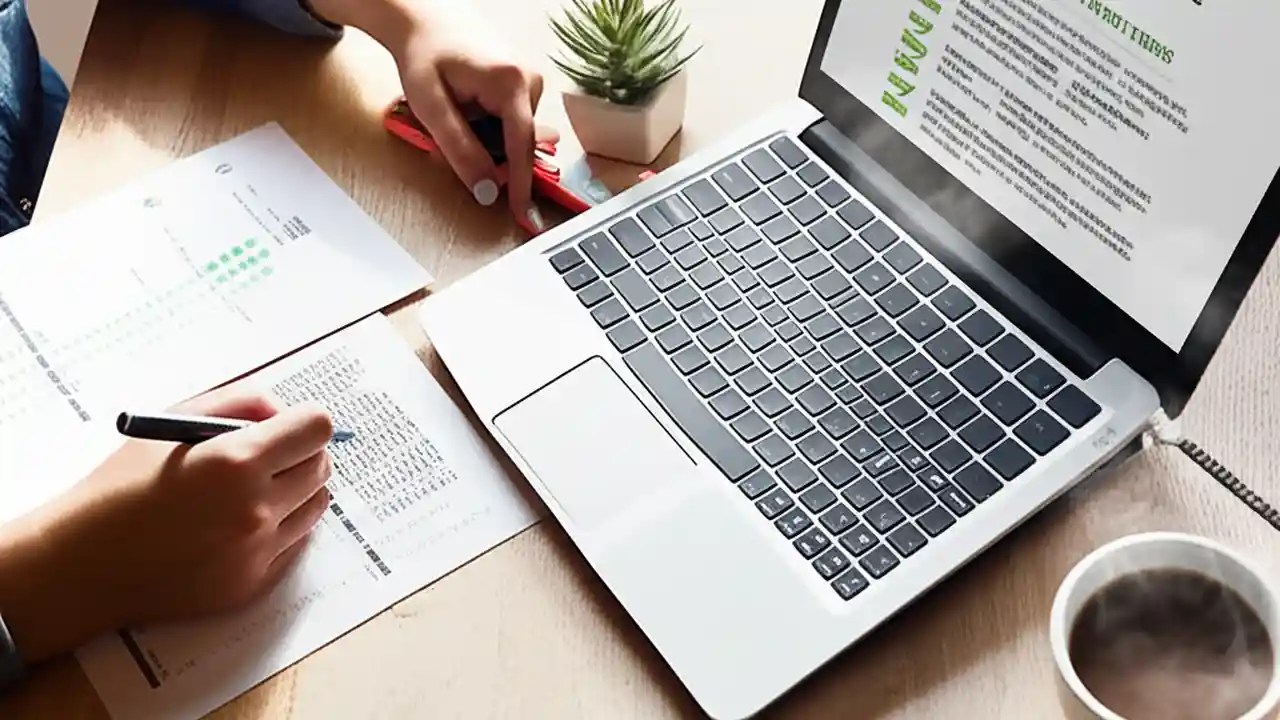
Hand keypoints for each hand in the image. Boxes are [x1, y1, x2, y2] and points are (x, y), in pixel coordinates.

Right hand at [0, 383, 333, 663]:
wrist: (84, 563)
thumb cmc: (123, 486)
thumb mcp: (173, 422)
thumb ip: (238, 403)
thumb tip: (285, 410)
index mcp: (236, 462)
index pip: (317, 428)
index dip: (303, 422)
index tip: (289, 426)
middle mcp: (255, 508)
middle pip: (321, 467)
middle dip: (300, 455)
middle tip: (269, 456)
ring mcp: (256, 551)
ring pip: (315, 506)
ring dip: (294, 491)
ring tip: (251, 490)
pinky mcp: (252, 582)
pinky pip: (294, 543)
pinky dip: (279, 528)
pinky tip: (238, 523)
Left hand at [388, 2, 549, 230]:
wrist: (422, 16)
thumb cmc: (423, 52)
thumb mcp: (431, 107)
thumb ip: (460, 150)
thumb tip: (487, 189)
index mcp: (512, 83)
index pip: (522, 147)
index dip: (521, 185)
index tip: (524, 215)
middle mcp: (531, 79)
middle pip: (515, 142)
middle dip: (485, 152)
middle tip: (446, 139)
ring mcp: (531, 80)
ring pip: (511, 134)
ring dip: (483, 137)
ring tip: (453, 113)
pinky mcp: (524, 82)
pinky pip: (510, 120)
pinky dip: (488, 125)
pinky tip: (467, 108)